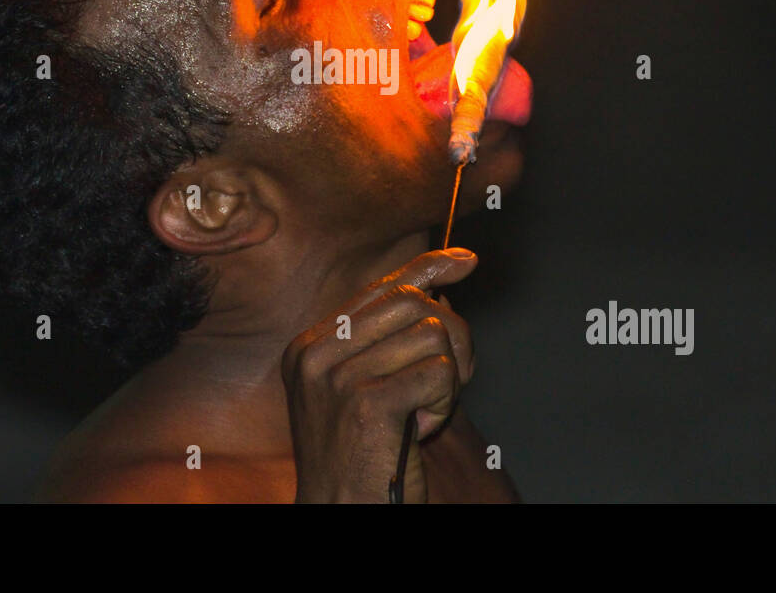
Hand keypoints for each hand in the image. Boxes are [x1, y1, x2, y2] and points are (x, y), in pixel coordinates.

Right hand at [281, 248, 477, 502]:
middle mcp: (316, 353)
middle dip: (452, 337)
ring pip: (432, 334)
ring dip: (447, 378)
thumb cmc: (362, 459)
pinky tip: (420, 429)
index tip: (465, 261)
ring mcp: (337, 377)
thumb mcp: (366, 389)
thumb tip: (441, 283)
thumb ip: (390, 341)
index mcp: (310, 346)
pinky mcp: (366, 403)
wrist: (340, 514)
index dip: (428, 268)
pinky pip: (438, 373)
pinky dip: (445, 402)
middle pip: (412, 303)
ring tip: (422, 413)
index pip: (380, 289)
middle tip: (451, 382)